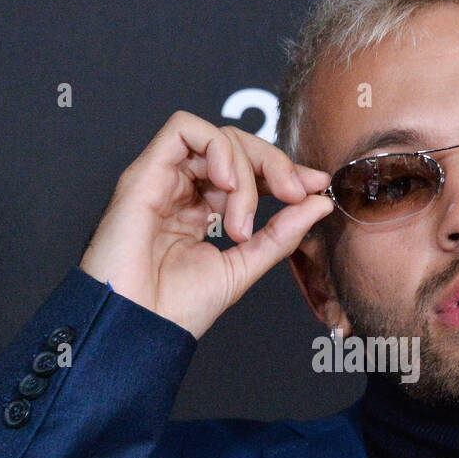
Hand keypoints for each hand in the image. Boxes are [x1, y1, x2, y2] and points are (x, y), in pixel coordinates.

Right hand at [79, 110, 333, 338]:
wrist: (138, 328)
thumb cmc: (176, 308)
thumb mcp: (244, 266)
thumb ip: (281, 234)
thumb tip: (320, 202)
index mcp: (201, 210)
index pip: (248, 171)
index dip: (284, 171)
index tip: (317, 187)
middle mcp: (182, 189)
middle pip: (236, 145)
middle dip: (275, 164)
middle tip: (294, 194)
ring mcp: (162, 179)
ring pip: (217, 136)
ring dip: (245, 170)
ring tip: (242, 221)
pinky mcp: (143, 173)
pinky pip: (183, 129)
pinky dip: (216, 146)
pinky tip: (228, 182)